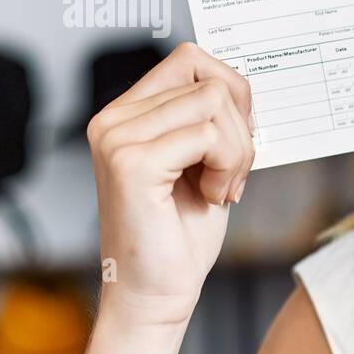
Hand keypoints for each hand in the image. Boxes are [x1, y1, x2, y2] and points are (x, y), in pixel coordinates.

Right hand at [87, 41, 255, 327]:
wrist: (157, 294)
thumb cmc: (181, 234)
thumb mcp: (204, 161)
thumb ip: (211, 118)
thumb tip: (241, 82)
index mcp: (127, 114)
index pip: (192, 60)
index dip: (232, 94)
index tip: (237, 141)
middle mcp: (113, 119)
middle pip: (208, 78)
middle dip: (241, 125)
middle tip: (233, 172)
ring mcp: (117, 138)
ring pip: (214, 103)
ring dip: (237, 150)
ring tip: (220, 188)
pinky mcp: (130, 163)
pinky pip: (209, 136)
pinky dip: (227, 167)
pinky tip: (212, 198)